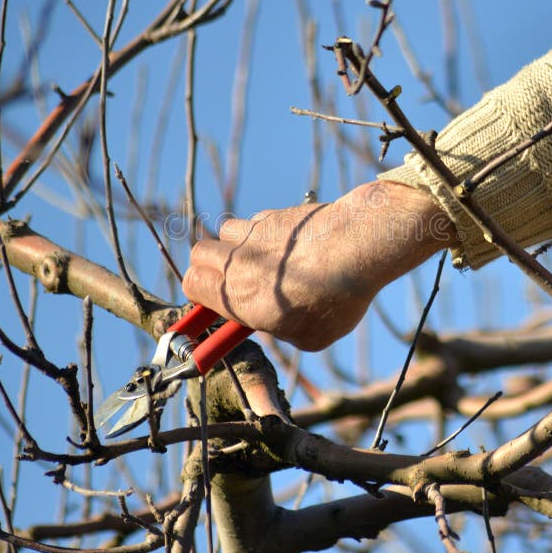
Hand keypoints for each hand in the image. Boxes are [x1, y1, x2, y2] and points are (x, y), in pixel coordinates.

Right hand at [182, 180, 455, 350]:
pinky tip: (288, 245)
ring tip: (260, 260)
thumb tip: (276, 323)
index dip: (199, 296)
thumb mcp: (310, 337)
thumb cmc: (337, 298)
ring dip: (233, 246)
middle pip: (199, 254)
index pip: (192, 286)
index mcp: (239, 298)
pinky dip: (262, 233)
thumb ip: (281, 331)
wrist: (359, 246)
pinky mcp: (275, 215)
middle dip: (209, 267)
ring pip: (224, 233)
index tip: (211, 303)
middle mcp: (239, 262)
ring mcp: (255, 234)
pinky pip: (255, 222)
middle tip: (230, 280)